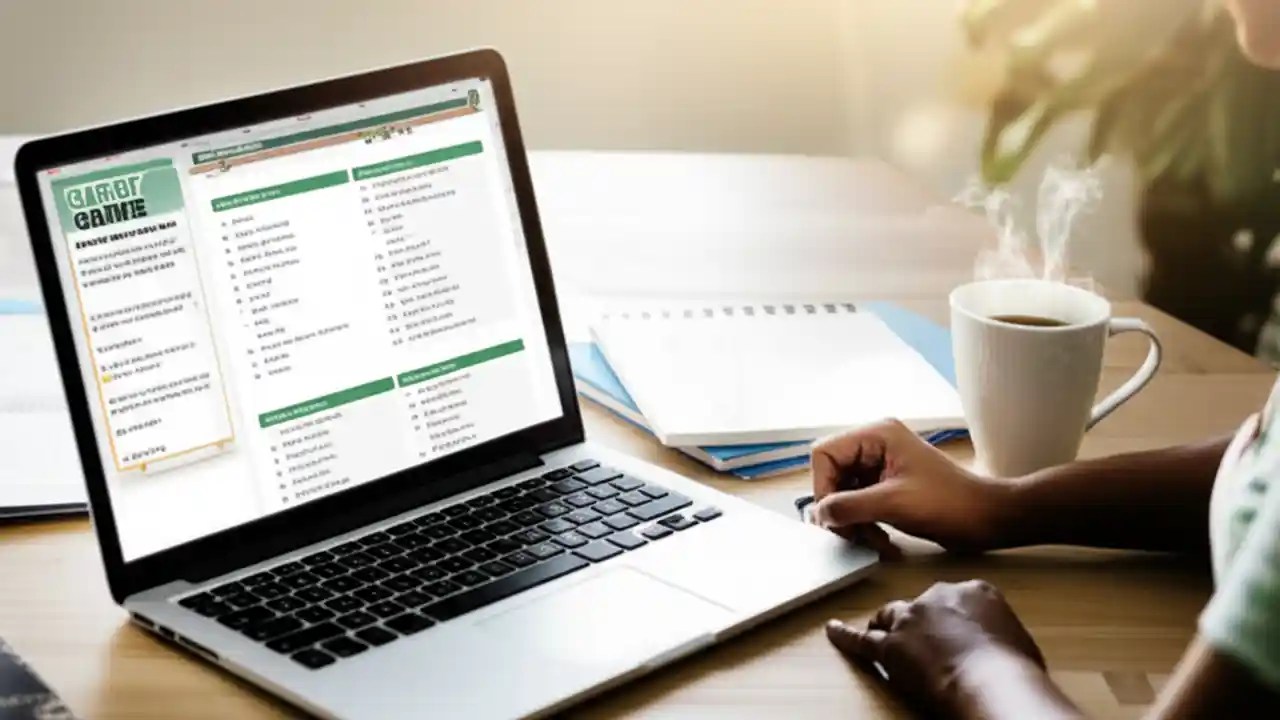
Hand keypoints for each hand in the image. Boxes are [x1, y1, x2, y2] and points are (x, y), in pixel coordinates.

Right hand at [810, 419, 1010, 554]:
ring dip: (853, 521)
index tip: (833, 515)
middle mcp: (875, 445)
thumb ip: (849, 505)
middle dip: (839, 508)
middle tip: (849, 535)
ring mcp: (882, 467)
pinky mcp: (889, 487)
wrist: (988, 518)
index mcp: (877, 435)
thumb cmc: (947, 504)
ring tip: (870, 542)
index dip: (822, 485)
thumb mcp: (893, 503)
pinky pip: (861, 504)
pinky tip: (881, 543)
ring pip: (844, 494)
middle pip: (832, 475)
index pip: (825, 453)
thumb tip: (818, 514)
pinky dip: (865, 525)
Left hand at [827, 581, 1076, 718]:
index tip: (955, 632)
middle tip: (924, 642)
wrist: (992, 681)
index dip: (951, 619)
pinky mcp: (890, 645)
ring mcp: (910, 618)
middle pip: (919, 606)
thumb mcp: (1018, 639)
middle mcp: (937, 596)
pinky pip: (861, 640)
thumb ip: (998, 632)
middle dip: (919, 622)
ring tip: (884, 637)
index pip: (954, 599)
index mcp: (973, 591)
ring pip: (889, 617)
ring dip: (886, 627)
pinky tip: (832, 630)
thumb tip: (997, 648)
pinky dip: (845, 636)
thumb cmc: (1013, 669)